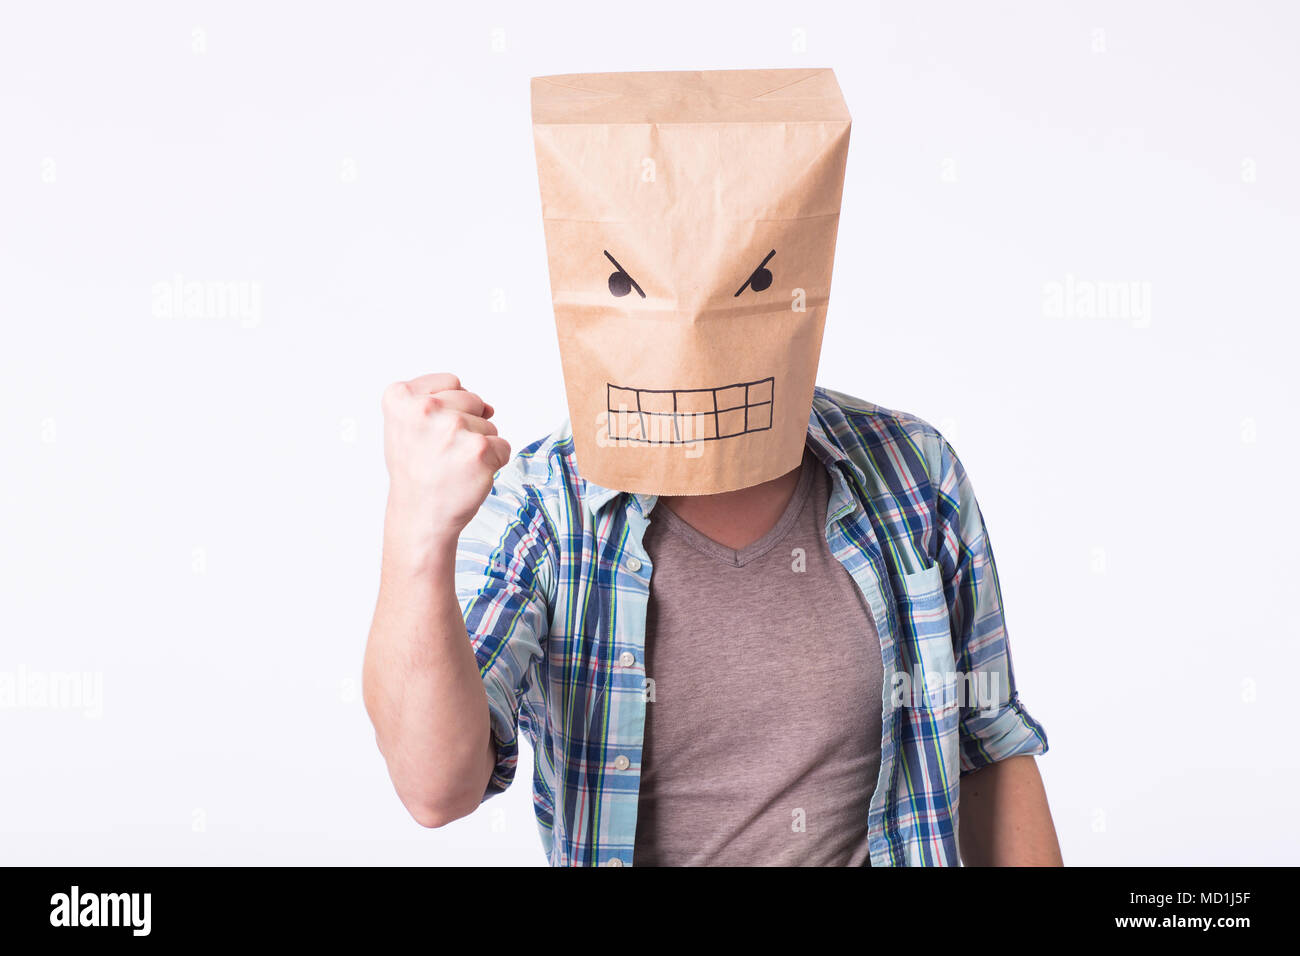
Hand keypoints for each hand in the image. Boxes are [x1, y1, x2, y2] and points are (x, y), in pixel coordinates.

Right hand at [380, 372, 510, 550]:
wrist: (420, 516)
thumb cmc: (416, 471)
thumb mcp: (406, 425)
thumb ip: (438, 401)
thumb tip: (488, 407)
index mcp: (400, 397)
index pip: (451, 382)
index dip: (447, 409)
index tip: (429, 433)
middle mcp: (425, 408)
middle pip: (473, 400)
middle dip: (466, 425)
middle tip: (442, 453)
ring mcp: (454, 428)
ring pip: (489, 424)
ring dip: (478, 445)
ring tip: (452, 465)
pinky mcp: (480, 450)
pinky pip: (503, 446)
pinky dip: (492, 462)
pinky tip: (468, 475)